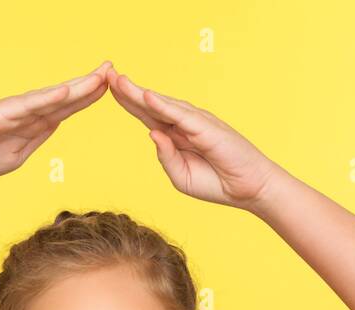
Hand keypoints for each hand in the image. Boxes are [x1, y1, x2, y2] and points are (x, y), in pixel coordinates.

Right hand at [0, 62, 113, 187]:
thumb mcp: (17, 155)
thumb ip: (36, 139)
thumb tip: (55, 125)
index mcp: (33, 124)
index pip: (66, 108)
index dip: (88, 97)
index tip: (110, 87)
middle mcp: (27, 112)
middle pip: (65, 96)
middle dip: (89, 84)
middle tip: (113, 69)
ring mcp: (15, 111)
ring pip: (52, 97)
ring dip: (76, 86)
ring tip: (98, 76)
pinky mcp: (1, 114)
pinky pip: (29, 106)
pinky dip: (48, 98)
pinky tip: (67, 91)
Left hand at [105, 64, 278, 210]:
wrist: (247, 189)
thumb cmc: (216, 182)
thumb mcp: (180, 177)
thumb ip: (166, 157)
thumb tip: (152, 134)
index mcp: (174, 136)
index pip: (146, 115)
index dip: (127, 102)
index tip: (107, 89)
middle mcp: (183, 124)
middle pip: (150, 105)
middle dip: (127, 90)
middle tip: (107, 74)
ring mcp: (195, 123)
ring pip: (162, 105)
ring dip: (139, 93)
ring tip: (119, 81)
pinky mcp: (206, 127)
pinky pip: (180, 115)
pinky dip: (163, 106)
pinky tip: (146, 97)